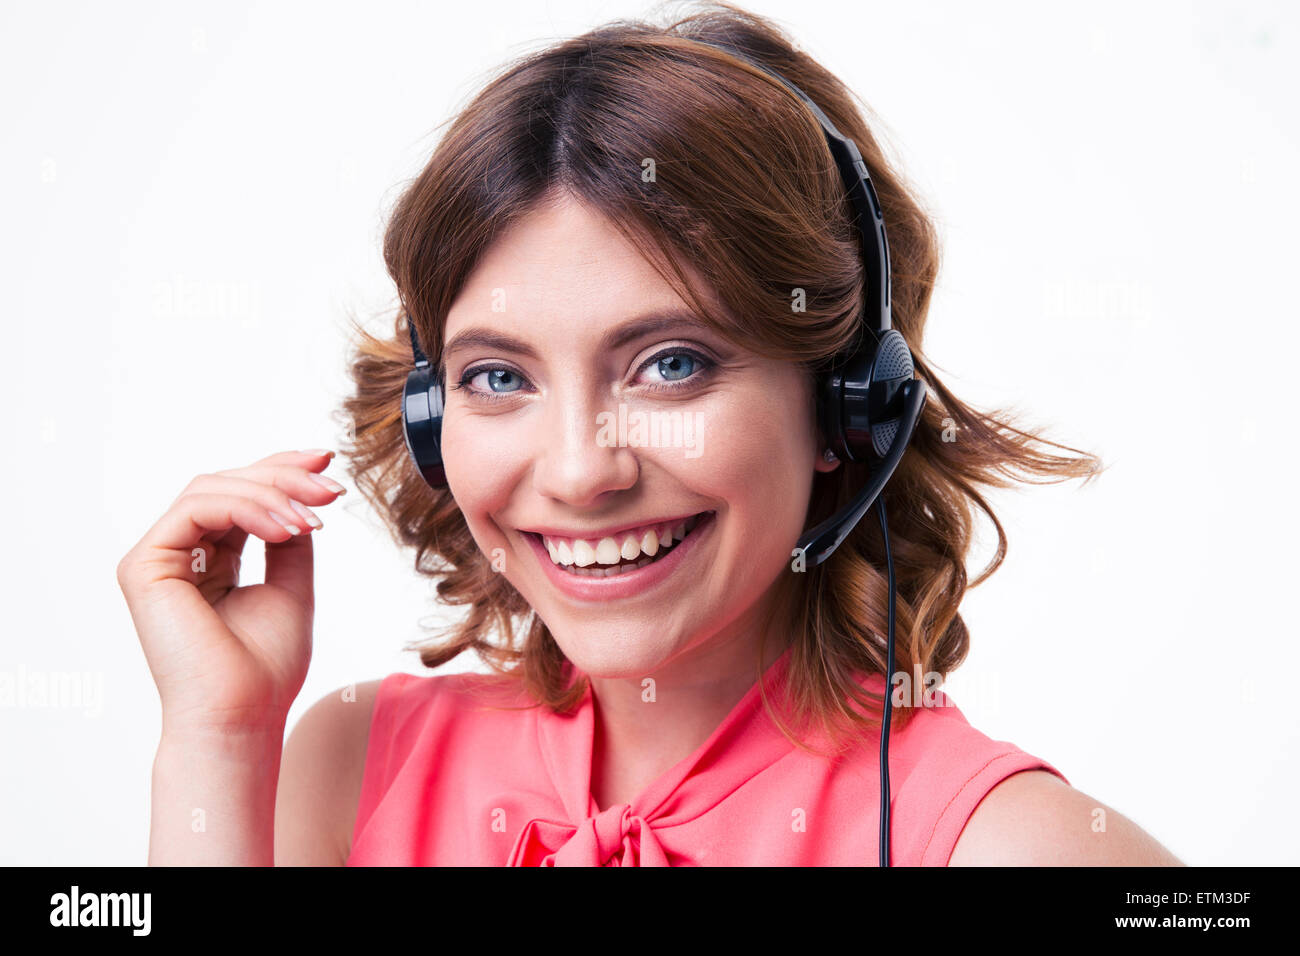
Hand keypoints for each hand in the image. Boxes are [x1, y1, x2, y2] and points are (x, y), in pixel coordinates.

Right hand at [116, 449, 345, 734]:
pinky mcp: (144, 566)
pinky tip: (288, 530)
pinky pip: (197, 509)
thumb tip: (302, 496)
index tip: (328, 464)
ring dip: (272, 494)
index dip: (281, 472)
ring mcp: (156, 559)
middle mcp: (178, 555)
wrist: (242, 716)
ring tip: (314, 519)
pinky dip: (248, 509)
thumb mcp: (291, 586)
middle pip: (226, 484)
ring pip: (212, 488)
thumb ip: (288, 539)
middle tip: (330, 487)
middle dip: (284, 478)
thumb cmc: (265, 668)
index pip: (241, 497)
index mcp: (209, 560)